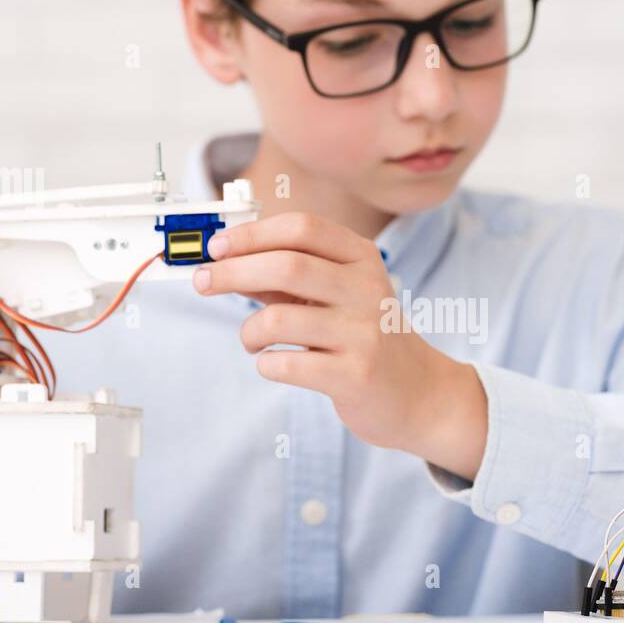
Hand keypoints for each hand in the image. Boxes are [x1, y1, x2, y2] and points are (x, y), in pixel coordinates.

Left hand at [191, 212, 487, 479]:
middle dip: (232, 271)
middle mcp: (368, 290)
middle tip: (202, 282)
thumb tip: (225, 260)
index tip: (216, 246)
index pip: (302, 228)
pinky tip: (273, 364)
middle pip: (286, 265)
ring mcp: (364, 333)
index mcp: (363, 259)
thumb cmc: (366, 338)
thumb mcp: (337, 296)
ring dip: (248, 331)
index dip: (252, 233)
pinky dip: (266, 363)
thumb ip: (288, 278)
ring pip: (279, 320)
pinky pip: (287, 364)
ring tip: (251, 340)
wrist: (420, 394)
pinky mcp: (355, 375)